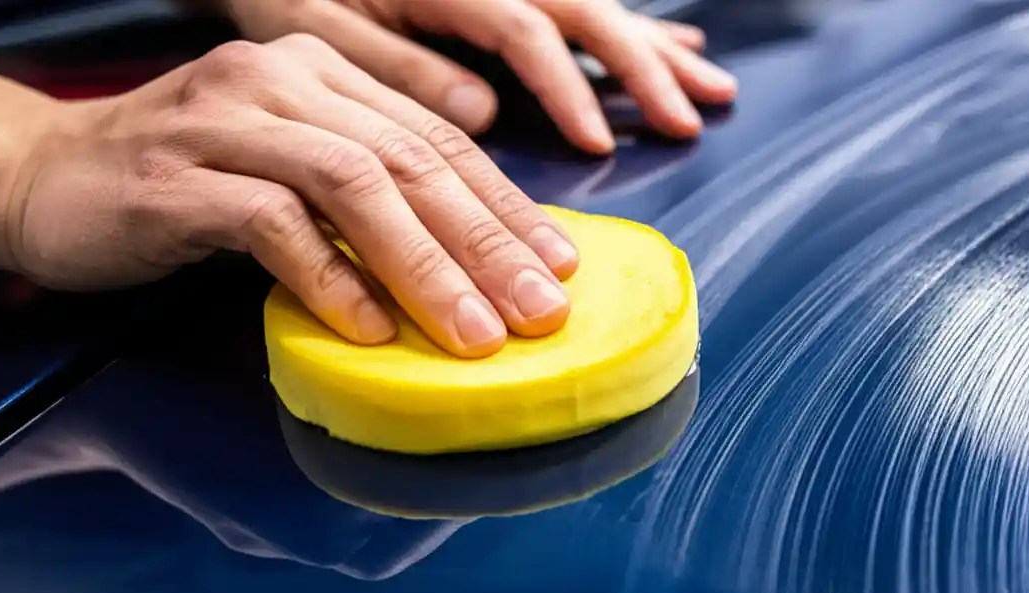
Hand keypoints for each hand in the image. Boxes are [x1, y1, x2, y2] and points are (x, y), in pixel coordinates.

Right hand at [8, 36, 577, 356]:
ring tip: (472, 333)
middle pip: (409, 161)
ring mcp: (225, 122)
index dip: (505, 204)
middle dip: (485, 242)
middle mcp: (281, 81)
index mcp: (323, 72)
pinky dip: (329, 277)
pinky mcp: (175, 178)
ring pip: (352, 185)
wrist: (45, 177)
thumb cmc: (186, 186)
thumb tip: (470, 260)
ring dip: (423, 266)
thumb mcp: (290, 173)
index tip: (558, 266)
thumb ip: (367, 194)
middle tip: (538, 310)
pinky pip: (271, 223)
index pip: (436, 138)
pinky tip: (370, 328)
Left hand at [221, 0, 737, 153]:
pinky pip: (578, 11)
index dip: (565, 84)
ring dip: (656, 50)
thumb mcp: (314, 30)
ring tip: (714, 91)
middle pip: (581, 8)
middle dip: (643, 65)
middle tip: (689, 119)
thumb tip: (480, 115)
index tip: (598, 142)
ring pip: (593, 7)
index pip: (523, 26)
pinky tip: (675, 47)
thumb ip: (397, 66)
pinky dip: (631, 36)